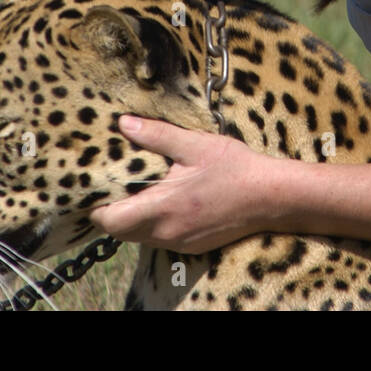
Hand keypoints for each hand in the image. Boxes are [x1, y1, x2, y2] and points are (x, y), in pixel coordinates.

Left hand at [89, 114, 284, 253]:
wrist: (271, 197)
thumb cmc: (235, 168)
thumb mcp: (195, 144)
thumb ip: (157, 135)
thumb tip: (124, 124)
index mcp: (163, 207)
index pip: (110, 221)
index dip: (99, 206)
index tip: (101, 185)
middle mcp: (167, 232)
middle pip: (120, 232)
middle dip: (114, 211)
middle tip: (118, 184)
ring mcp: (179, 242)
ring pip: (139, 237)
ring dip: (134, 218)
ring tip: (141, 189)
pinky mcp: (191, 246)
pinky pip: (160, 239)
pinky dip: (154, 224)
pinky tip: (167, 201)